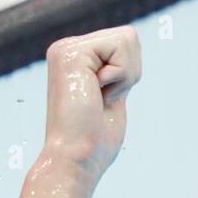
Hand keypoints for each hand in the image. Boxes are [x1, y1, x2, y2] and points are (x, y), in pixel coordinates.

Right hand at [42, 25, 142, 181]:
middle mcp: (67, 48)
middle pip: (129, 37)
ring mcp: (66, 49)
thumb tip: (131, 51)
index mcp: (76, 59)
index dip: (130, 75)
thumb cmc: (95, 142)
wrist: (76, 160)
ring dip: (126, 75)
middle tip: (104, 100)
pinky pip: (120, 46)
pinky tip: (98, 94)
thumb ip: (116, 73)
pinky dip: (121, 75)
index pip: (125, 43)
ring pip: (127, 38)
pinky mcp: (70, 53)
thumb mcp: (112, 98)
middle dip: (130, 73)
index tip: (106, 101)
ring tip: (100, 98)